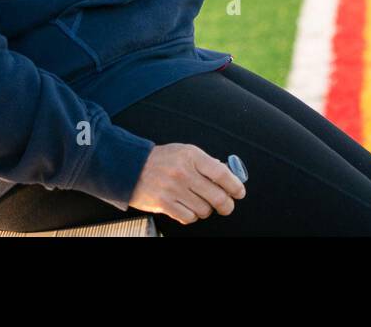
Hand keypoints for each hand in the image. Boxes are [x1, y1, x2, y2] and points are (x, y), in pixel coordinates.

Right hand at [128, 143, 245, 223]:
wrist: (130, 166)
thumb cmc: (162, 159)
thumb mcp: (184, 152)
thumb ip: (206, 163)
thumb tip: (228, 176)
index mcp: (191, 156)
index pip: (221, 173)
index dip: (235, 186)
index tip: (239, 193)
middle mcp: (183, 172)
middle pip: (217, 196)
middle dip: (226, 205)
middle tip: (227, 206)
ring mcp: (173, 189)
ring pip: (204, 210)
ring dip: (206, 209)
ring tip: (200, 203)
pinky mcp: (164, 204)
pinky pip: (189, 217)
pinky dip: (191, 216)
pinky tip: (187, 207)